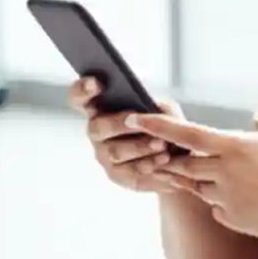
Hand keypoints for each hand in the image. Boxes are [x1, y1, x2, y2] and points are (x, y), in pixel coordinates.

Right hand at [68, 76, 187, 193]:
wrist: (178, 157)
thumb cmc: (165, 125)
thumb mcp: (165, 109)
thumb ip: (156, 105)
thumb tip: (150, 107)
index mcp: (101, 107)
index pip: (80, 97)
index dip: (82, 90)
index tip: (95, 83)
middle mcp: (97, 131)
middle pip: (97, 127)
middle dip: (120, 124)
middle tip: (140, 123)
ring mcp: (104, 154)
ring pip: (114, 152)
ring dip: (139, 147)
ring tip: (161, 144)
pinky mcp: (118, 175)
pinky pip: (129, 172)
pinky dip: (149, 165)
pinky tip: (164, 159)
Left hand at [126, 113, 257, 240]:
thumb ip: (237, 142)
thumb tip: (216, 144)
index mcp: (234, 147)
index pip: (186, 134)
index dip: (157, 126)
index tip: (134, 119)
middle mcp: (224, 172)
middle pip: (184, 164)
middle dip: (176, 161)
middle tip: (176, 157)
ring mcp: (225, 198)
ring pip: (197, 187)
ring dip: (206, 181)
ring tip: (241, 181)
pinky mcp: (230, 219)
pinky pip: (215, 207)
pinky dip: (225, 202)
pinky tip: (252, 201)